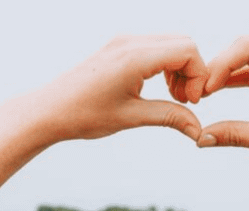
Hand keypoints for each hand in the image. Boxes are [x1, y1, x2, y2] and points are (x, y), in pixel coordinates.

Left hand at [30, 35, 207, 143]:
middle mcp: (130, 42)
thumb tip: (198, 130)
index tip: (190, 102)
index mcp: (134, 57)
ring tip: (172, 98)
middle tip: (183, 101)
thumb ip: (169, 117)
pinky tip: (159, 89)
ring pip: (171, 43)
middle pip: (184, 43)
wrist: (49, 110)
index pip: (187, 51)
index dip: (198, 76)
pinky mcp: (119, 47)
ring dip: (180, 69)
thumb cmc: (84, 114)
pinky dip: (166, 65)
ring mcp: (124, 41)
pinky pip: (156, 47)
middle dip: (192, 71)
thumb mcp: (131, 117)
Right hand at [197, 36, 248, 196]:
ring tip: (202, 93)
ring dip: (226, 73)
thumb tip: (200, 138)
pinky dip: (238, 80)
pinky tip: (217, 92)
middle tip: (197, 92)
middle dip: (219, 66)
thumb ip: (235, 134)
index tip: (203, 90)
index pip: (248, 47)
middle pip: (247, 47)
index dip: (220, 64)